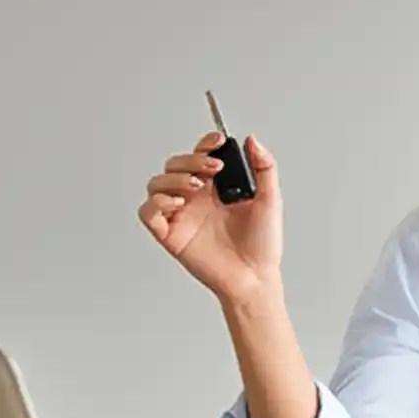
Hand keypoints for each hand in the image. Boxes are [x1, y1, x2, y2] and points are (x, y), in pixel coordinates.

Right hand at [138, 131, 282, 302]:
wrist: (255, 277)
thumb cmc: (262, 245)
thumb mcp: (270, 200)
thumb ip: (264, 168)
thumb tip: (252, 141)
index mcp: (217, 188)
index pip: (200, 156)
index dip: (204, 144)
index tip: (217, 141)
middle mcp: (196, 199)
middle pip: (175, 165)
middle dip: (190, 160)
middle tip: (212, 168)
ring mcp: (182, 215)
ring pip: (157, 184)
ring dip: (172, 179)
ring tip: (195, 187)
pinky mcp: (171, 234)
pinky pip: (148, 213)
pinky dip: (156, 204)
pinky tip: (177, 205)